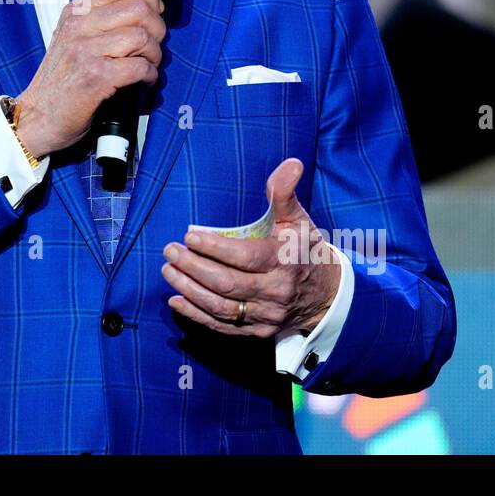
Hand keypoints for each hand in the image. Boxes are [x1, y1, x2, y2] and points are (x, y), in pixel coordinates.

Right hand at [14, 0, 164, 157]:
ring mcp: (85, 50)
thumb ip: (100, 21)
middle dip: (157, 28)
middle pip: (138, 9)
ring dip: (153, 54)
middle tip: (153, 44)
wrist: (38, 116)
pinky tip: (142, 80)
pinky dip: (149, 74)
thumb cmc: (60, 81)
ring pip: (142, 37)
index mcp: (75, 12)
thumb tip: (143, 10)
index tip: (155, 10)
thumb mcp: (72, 39)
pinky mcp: (95, 76)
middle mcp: (78, 26)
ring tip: (147, 64)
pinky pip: (139, 66)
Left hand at [161, 158, 340, 337]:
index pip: (245, 257)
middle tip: (171, 251)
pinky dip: (197, 315)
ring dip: (190, 290)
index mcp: (285, 261)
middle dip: (193, 268)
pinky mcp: (258, 331)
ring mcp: (266, 314)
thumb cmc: (305, 250)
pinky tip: (176, 299)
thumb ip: (285, 193)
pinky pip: (223, 327)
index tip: (189, 236)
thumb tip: (290, 164)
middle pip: (227, 284)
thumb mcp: (298, 220)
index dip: (215, 248)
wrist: (325, 294)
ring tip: (168, 270)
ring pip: (222, 308)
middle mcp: (276, 291)